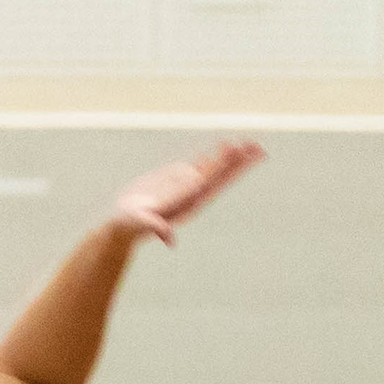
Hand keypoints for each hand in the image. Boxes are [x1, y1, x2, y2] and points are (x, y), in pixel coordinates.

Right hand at [109, 139, 265, 245]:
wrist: (124, 224)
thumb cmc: (130, 224)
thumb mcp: (141, 223)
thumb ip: (155, 227)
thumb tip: (169, 240)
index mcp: (188, 202)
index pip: (211, 182)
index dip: (225, 168)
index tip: (239, 154)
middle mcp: (193, 194)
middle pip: (220, 175)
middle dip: (239, 163)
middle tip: (259, 148)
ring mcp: (188, 185)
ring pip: (215, 168)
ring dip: (232, 156)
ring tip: (250, 143)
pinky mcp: (179, 178)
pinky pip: (202, 164)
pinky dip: (215, 154)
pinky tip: (227, 145)